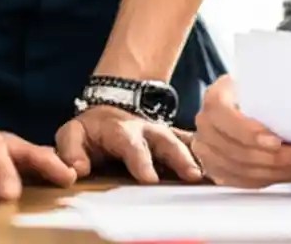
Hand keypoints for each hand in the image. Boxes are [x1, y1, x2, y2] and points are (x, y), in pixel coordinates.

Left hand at [55, 105, 201, 183]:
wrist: (111, 109)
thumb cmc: (91, 129)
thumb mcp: (72, 134)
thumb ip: (70, 150)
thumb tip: (78, 170)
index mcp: (121, 130)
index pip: (132, 146)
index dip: (141, 161)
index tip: (150, 180)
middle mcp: (148, 130)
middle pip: (167, 141)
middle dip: (179, 157)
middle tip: (192, 175)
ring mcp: (164, 133)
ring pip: (184, 142)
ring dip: (198, 156)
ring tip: (211, 173)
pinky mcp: (175, 138)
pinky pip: (193, 144)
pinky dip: (207, 152)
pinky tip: (220, 165)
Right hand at [191, 75, 290, 187]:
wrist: (238, 101)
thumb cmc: (253, 90)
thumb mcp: (260, 82)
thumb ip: (274, 93)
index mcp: (215, 99)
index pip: (227, 119)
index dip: (251, 134)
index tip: (277, 142)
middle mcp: (206, 126)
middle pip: (238, 152)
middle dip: (277, 158)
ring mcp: (208, 151)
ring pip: (243, 171)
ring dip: (278, 172)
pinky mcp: (217, 170)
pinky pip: (243, 183)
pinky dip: (271, 180)